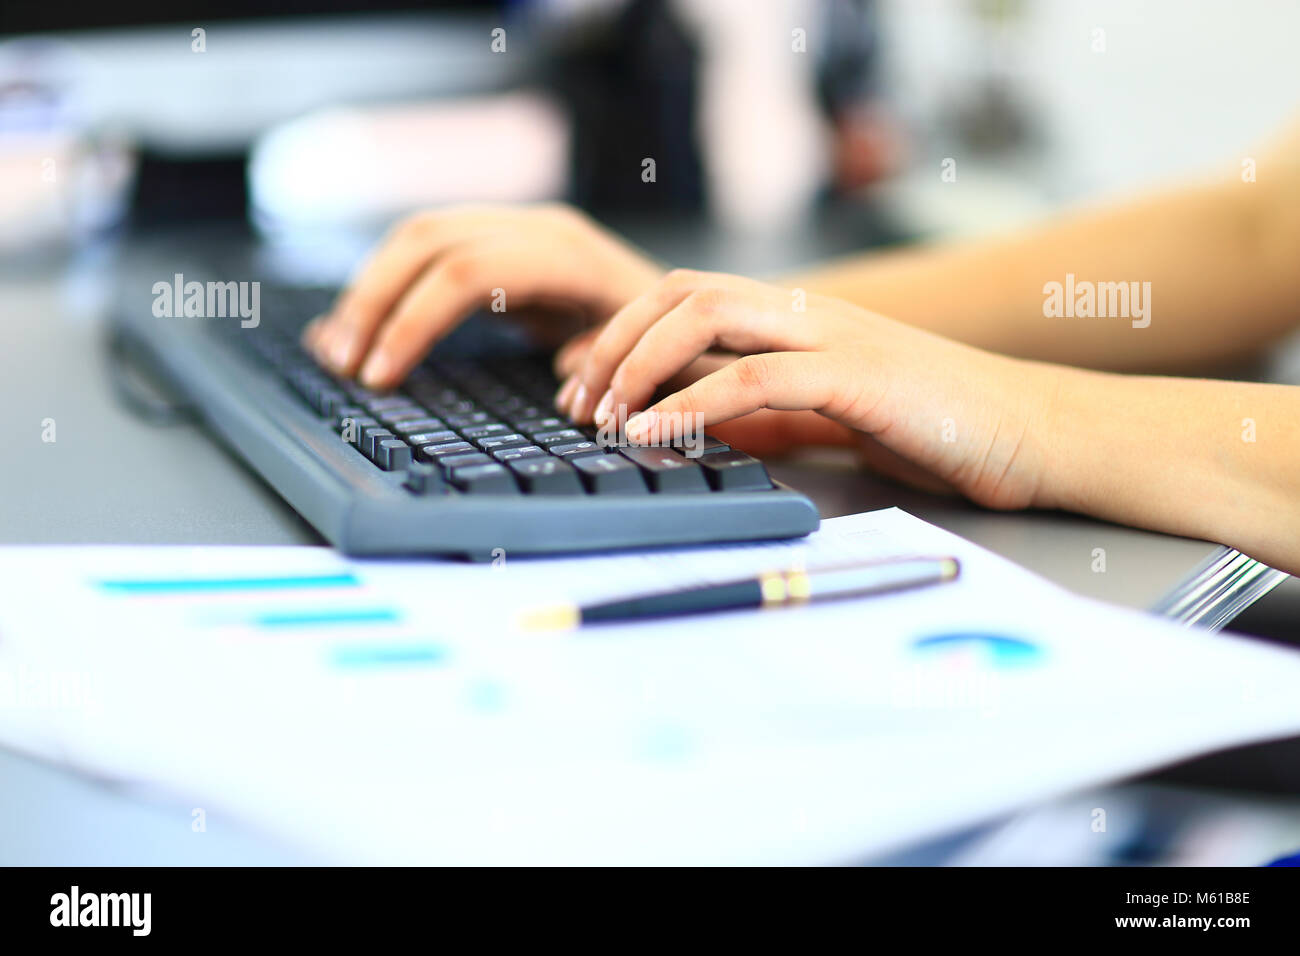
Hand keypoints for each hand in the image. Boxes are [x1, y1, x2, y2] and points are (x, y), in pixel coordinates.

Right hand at [303, 204, 663, 387]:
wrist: (686, 306)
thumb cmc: (669, 340)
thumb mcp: (650, 358)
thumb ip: (610, 367)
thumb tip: (569, 381)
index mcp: (568, 254)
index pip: (468, 271)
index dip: (415, 321)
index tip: (380, 378)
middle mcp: (534, 227)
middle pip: (426, 240)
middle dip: (373, 302)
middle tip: (341, 366)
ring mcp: (512, 228)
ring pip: (416, 238)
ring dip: (368, 292)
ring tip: (336, 354)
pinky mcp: (497, 244)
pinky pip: (426, 252)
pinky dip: (385, 287)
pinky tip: (356, 328)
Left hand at [558, 269, 1057, 509]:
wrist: (1030, 433)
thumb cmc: (934, 427)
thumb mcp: (826, 420)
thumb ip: (763, 416)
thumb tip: (693, 428)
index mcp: (797, 319)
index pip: (688, 296)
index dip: (622, 331)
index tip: (579, 382)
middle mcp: (807, 314)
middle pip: (684, 290)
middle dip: (615, 340)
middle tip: (577, 400)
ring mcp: (833, 335)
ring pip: (709, 313)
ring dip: (640, 363)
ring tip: (602, 416)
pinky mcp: (858, 375)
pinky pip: (756, 376)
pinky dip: (692, 403)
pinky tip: (654, 435)